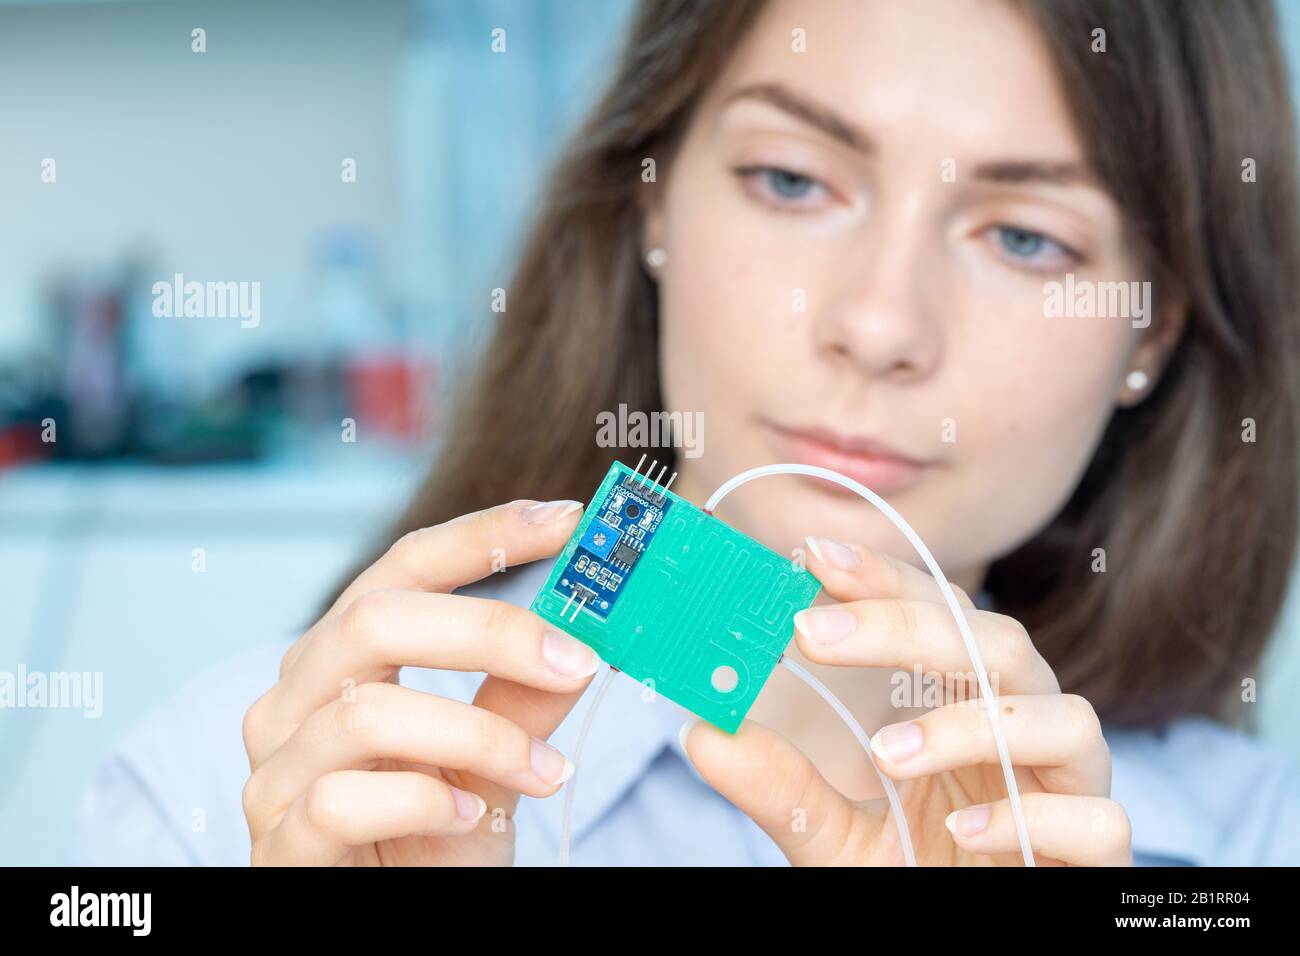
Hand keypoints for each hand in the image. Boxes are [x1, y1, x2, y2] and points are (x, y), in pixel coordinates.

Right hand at [240, 499, 600, 865]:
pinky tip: (467, 817)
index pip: (401, 569)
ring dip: (480, 738)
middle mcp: (294, 701)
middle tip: (577, 660)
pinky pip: (343, 800)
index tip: (565, 520)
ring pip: (368, 712)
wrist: (393, 927)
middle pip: (375, 618)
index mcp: (342, 660)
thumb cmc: (433, 841)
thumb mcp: (492, 761)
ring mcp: (276, 772)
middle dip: (491, 631)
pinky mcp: (279, 845)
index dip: (481, 535)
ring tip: (544, 774)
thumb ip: (522, 699)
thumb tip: (580, 633)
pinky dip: (423, 802)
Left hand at [680, 539, 1131, 865]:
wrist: (971, 942)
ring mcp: (1070, 790)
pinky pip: (1096, 821)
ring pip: (1066, 718)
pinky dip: (1033, 820)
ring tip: (887, 753)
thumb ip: (781, 788)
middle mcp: (1027, 732)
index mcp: (970, 706)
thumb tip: (704, 734)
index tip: (814, 556)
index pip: (941, 616)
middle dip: (908, 627)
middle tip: (815, 631)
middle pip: (1000, 643)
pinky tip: (961, 834)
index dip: (885, 581)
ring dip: (970, 726)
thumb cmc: (915, 877)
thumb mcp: (832, 835)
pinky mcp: (1098, 856)